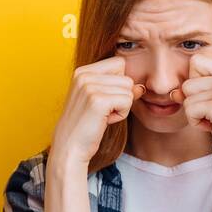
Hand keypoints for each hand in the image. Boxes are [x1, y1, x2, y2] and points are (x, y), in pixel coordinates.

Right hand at [49, 55, 142, 169]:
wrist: (70, 148)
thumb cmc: (85, 127)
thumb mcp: (101, 102)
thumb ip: (120, 89)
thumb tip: (141, 87)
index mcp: (82, 71)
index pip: (119, 64)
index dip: (118, 84)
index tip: (103, 101)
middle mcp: (84, 75)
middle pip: (126, 78)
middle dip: (121, 98)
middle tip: (102, 112)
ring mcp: (89, 87)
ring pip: (129, 90)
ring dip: (121, 107)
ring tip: (102, 116)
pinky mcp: (98, 101)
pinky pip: (127, 101)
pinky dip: (121, 115)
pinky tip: (105, 121)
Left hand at [180, 53, 211, 171]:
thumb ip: (194, 92)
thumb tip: (173, 93)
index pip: (196, 61)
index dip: (194, 84)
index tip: (210, 100)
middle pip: (187, 82)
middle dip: (194, 103)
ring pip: (186, 97)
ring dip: (195, 114)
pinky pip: (189, 110)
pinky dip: (196, 123)